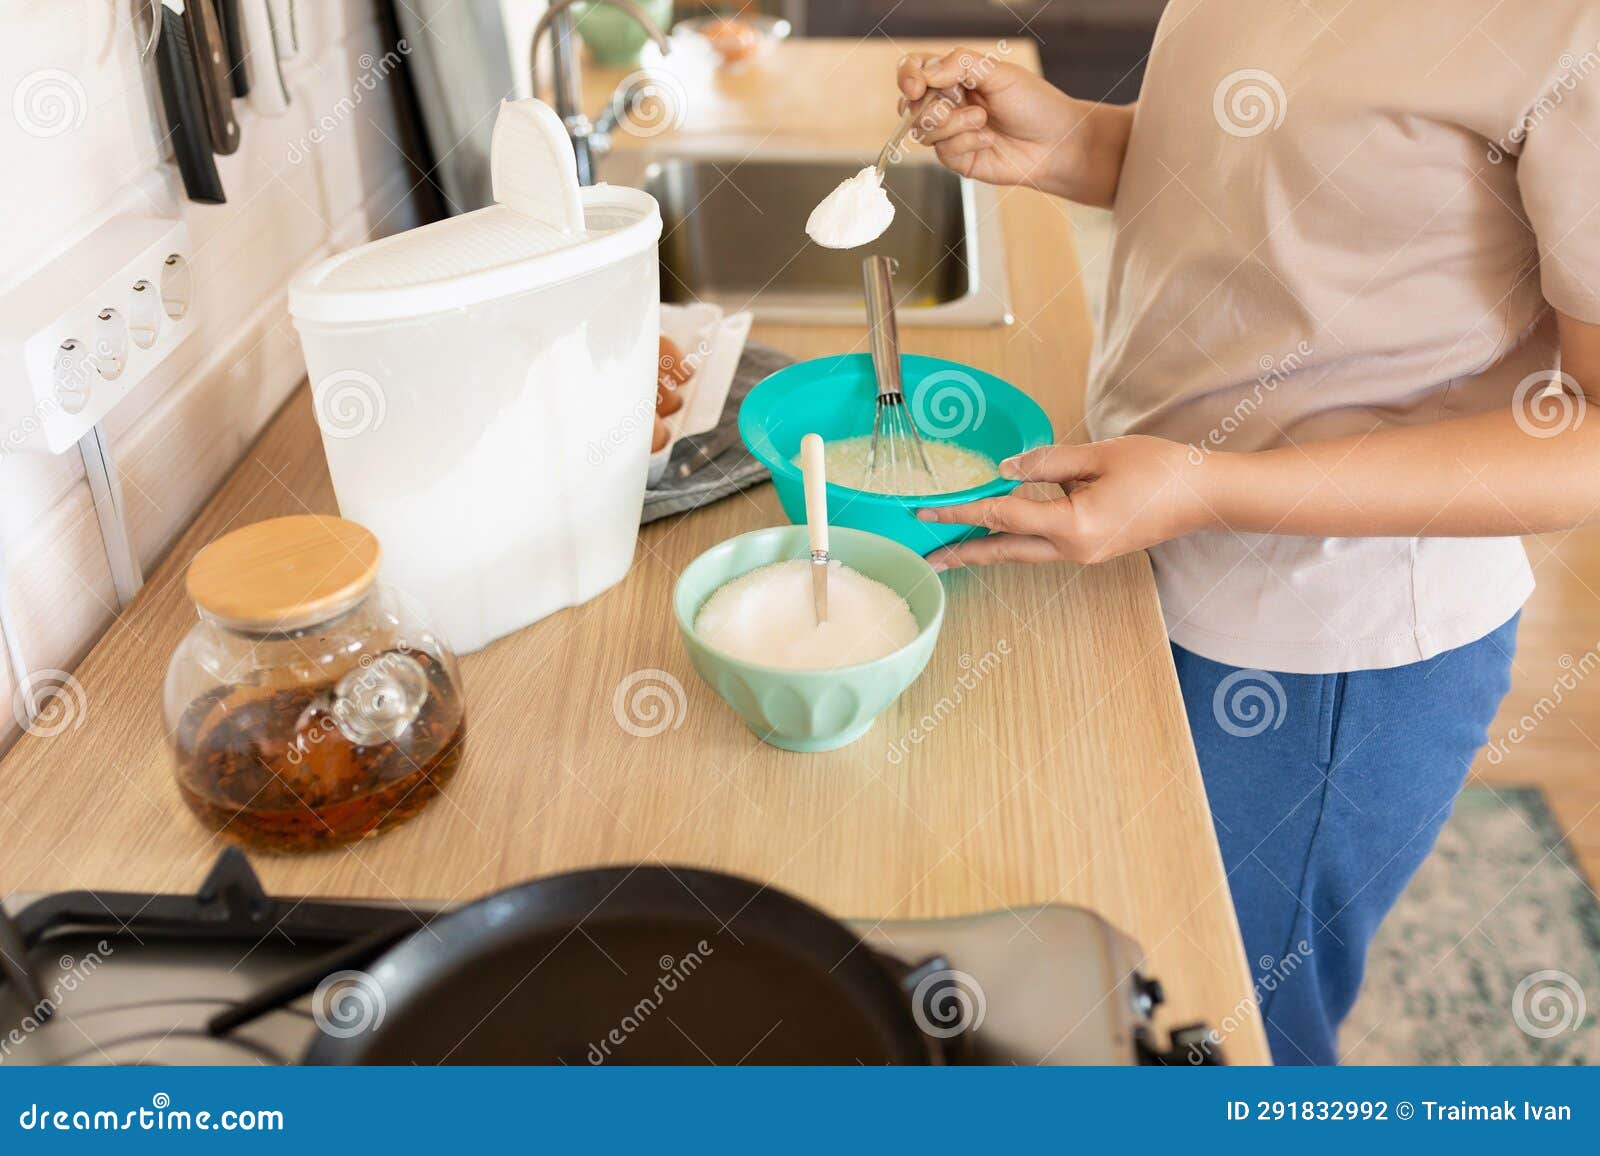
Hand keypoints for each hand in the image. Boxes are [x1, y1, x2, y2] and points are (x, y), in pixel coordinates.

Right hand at [896, 47, 1087, 193]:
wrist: (1055, 141)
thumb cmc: (1033, 103)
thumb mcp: (998, 72)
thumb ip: (959, 65)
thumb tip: (926, 74)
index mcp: (955, 78)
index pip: (915, 71)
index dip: (908, 76)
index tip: (916, 85)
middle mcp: (949, 105)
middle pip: (911, 105)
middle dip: (932, 105)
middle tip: (959, 100)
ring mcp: (951, 134)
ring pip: (923, 130)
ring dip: (953, 123)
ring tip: (983, 120)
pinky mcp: (958, 160)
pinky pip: (943, 151)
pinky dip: (965, 142)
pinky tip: (987, 140)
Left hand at [917, 438, 1217, 570]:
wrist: (1205, 495)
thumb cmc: (1160, 470)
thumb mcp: (1099, 455)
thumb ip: (1047, 462)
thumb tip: (1004, 470)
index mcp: (1074, 525)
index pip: (1003, 516)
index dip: (962, 512)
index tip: (927, 514)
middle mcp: (1075, 549)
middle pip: (1005, 550)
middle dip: (963, 552)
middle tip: (927, 558)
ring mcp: (1084, 554)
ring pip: (1022, 553)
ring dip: (986, 549)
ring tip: (951, 548)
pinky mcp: (1092, 549)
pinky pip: (1042, 547)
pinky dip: (1015, 541)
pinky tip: (998, 532)